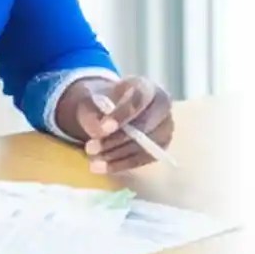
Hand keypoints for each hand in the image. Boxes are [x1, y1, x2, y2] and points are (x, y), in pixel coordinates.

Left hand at [58, 76, 173, 173]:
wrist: (109, 111)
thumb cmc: (101, 103)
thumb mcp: (89, 102)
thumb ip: (91, 113)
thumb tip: (100, 131)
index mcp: (145, 86)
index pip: (140, 98)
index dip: (122, 114)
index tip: (103, 128)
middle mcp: (162, 105)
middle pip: (145, 125)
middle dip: (117, 140)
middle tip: (90, 148)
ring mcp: (165, 127)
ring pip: (145, 145)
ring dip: (117, 155)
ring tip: (93, 160)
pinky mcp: (161, 147)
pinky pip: (144, 159)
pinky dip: (121, 164)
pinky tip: (102, 167)